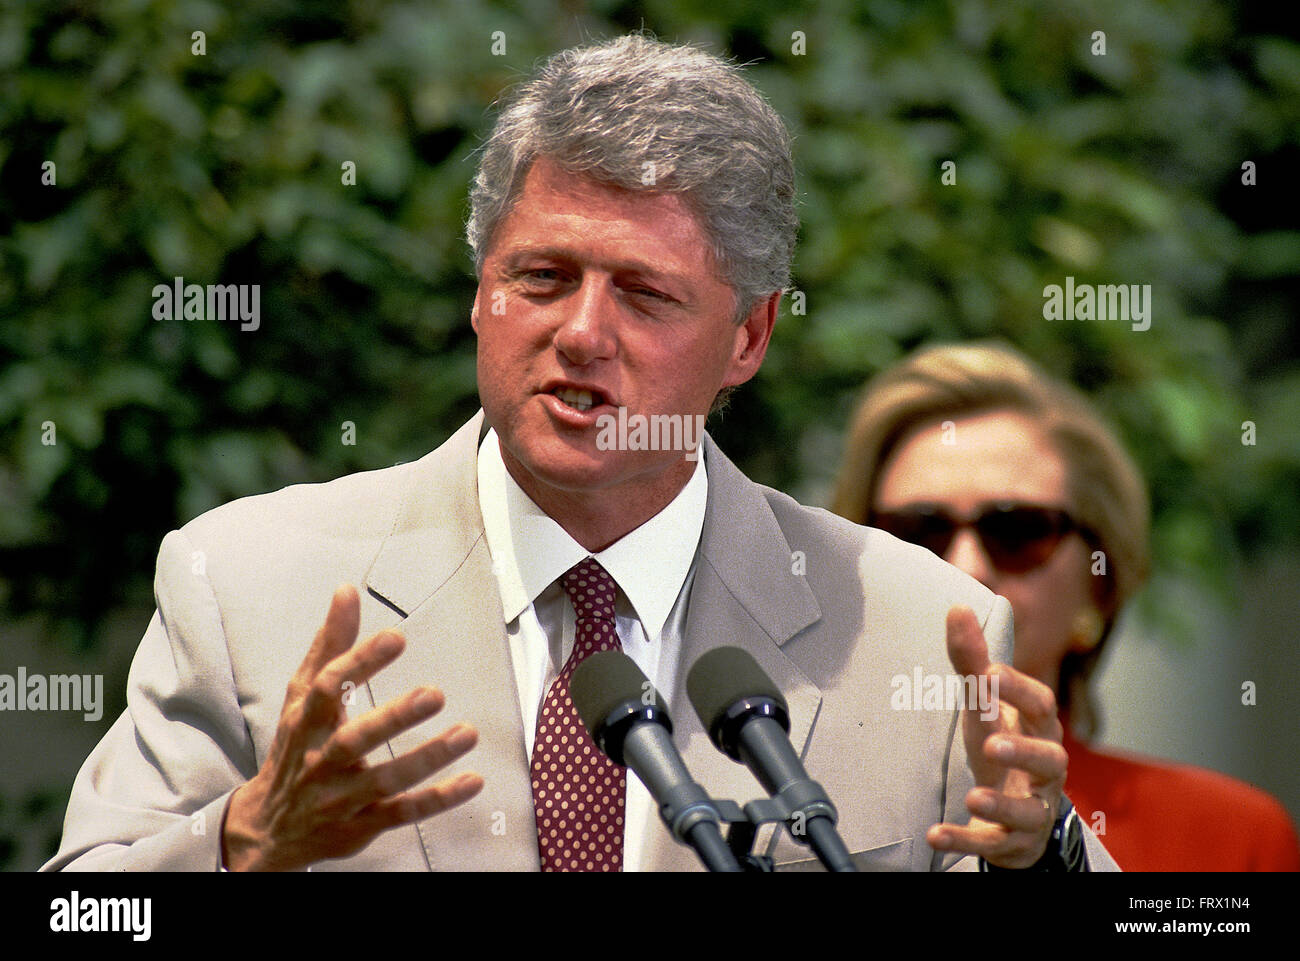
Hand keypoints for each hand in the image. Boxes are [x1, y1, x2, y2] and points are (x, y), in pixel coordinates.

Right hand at [220, 585, 482, 870]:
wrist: (266, 831)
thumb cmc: (295, 750)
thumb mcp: (302, 697)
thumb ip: (329, 645)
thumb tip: (347, 591)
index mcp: (307, 723)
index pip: (329, 688)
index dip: (361, 661)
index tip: (396, 637)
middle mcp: (322, 761)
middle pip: (356, 739)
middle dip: (394, 717)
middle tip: (435, 694)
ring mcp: (343, 797)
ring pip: (385, 780)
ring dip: (428, 758)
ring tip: (467, 733)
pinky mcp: (363, 825)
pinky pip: (403, 813)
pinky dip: (438, 799)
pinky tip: (472, 780)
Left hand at [925, 605, 1066, 867]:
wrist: (1015, 816)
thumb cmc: (1002, 748)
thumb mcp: (985, 707)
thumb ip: (971, 662)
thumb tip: (957, 608)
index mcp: (1038, 729)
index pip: (1041, 705)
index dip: (1019, 690)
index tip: (990, 673)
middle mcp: (1045, 770)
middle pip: (1050, 759)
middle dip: (1023, 751)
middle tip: (991, 743)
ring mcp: (1033, 808)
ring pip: (1029, 810)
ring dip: (1002, 804)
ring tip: (973, 796)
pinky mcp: (1013, 842)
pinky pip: (993, 844)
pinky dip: (965, 840)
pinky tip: (935, 835)